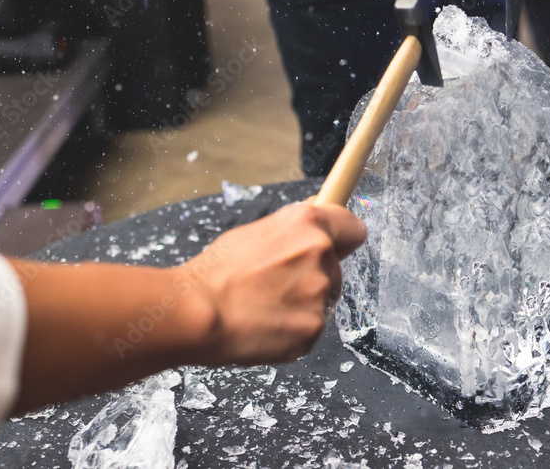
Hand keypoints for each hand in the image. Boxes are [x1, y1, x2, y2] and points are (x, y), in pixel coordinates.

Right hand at [181, 202, 365, 364]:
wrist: (197, 313)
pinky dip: (293, 329)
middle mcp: (321, 254)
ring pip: (323, 299)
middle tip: (274, 283)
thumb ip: (292, 229)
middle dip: (313, 275)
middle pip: (335, 268)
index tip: (335, 245)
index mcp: (309, 224)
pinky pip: (311, 327)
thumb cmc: (216, 273)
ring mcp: (321, 293)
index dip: (342, 238)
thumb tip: (313, 219)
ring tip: (264, 306)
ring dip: (303, 304)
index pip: (353, 228)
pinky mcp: (314, 327)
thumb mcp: (254, 233)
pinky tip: (265, 325)